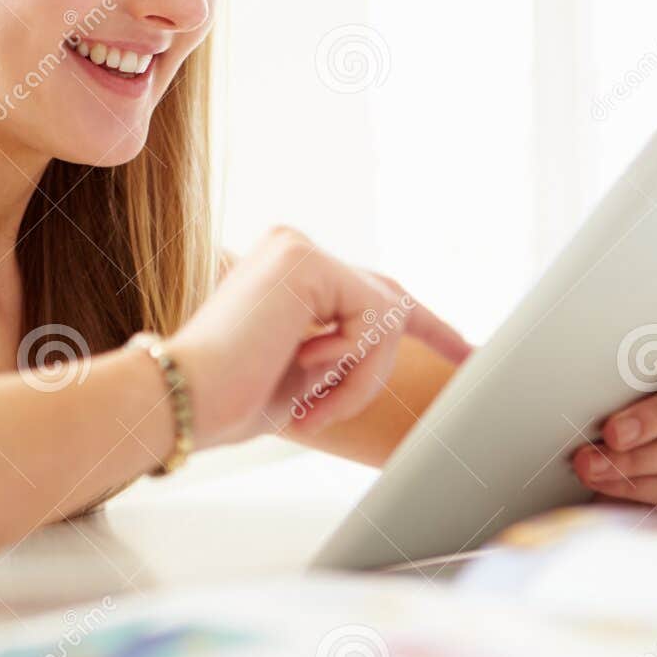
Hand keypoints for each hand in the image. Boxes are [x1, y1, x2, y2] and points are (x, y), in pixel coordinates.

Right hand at [164, 227, 473, 446]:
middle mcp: (294, 249)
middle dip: (417, 343)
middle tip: (458, 365)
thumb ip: (344, 353)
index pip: (373, 291)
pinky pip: (373, 317)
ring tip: (314, 407)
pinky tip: (304, 366)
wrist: (185, 400)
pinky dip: (352, 360)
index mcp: (288, 273)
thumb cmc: (231, 400)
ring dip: (362, 377)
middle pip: (387, 302)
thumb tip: (388, 348)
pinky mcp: (306, 260)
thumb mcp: (306, 377)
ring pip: (385, 315)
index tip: (471, 351)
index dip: (430, 324)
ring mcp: (299, 250)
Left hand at [570, 324, 656, 521]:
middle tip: (610, 431)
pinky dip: (634, 485)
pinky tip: (603, 481)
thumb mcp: (605, 385)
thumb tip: (587, 366)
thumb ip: (617, 373)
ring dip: (633, 458)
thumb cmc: (596, 414)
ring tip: (588, 463)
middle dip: (653, 418)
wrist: (593, 472)